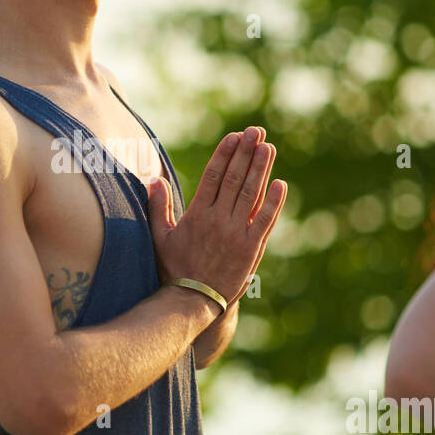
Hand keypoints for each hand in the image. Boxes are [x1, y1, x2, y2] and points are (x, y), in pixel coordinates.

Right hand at [146, 127, 286, 305]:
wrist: (192, 302)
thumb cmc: (174, 268)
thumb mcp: (160, 237)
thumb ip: (158, 207)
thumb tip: (154, 179)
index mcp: (197, 215)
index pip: (213, 177)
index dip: (225, 154)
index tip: (234, 136)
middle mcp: (218, 221)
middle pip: (234, 179)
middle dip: (246, 153)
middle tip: (256, 132)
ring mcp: (236, 235)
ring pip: (250, 195)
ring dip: (261, 169)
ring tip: (268, 147)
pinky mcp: (251, 249)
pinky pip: (265, 221)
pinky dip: (274, 202)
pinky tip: (281, 183)